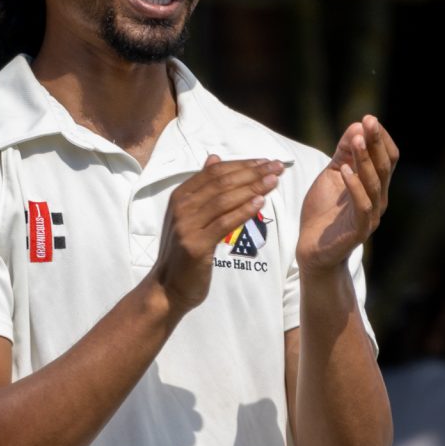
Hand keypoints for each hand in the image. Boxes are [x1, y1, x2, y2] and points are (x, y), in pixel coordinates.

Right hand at [150, 155, 285, 314]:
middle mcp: (181, 207)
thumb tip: (214, 158)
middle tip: (276, 167)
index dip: (242, 164)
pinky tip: (260, 204)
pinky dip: (243, 212)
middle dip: (252, 172)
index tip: (266, 161)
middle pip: (221, 182)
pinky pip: (224, 223)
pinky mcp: (195, 245)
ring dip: (252, 188)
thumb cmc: (184, 251)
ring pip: (224, 200)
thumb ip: (202, 188)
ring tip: (274, 182)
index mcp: (180, 195)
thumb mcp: (190, 214)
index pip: (215, 172)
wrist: (168, 287)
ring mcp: (186, 225)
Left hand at [298, 115, 398, 275]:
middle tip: (369, 121)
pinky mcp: (359, 229)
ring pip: (374, 182)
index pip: (387, 157)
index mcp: (375, 185)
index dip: (381, 138)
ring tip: (357, 140)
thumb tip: (357, 125)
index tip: (368, 118)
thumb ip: (343, 152)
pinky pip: (362, 204)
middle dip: (376, 142)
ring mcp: (371, 215)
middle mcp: (378, 198)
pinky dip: (354, 186)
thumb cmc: (324, 212)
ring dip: (365, 159)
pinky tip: (344, 170)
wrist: (312, 249)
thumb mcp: (332, 175)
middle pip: (384, 166)